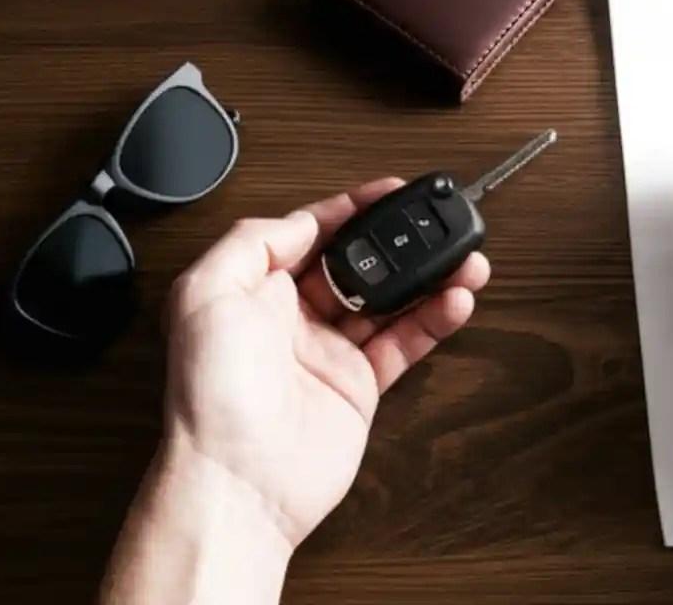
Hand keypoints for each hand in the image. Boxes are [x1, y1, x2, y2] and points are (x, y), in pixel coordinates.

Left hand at [163, 178, 489, 547]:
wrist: (239, 480)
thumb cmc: (211, 393)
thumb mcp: (206, 292)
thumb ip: (252, 242)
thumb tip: (301, 222)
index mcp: (253, 290)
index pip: (309, 235)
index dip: (349, 210)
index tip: (386, 191)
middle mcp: (291, 318)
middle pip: (356, 265)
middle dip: (396, 241)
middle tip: (434, 222)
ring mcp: (328, 353)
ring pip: (388, 301)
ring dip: (428, 277)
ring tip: (466, 258)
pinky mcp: (359, 388)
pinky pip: (403, 345)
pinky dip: (433, 321)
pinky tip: (456, 300)